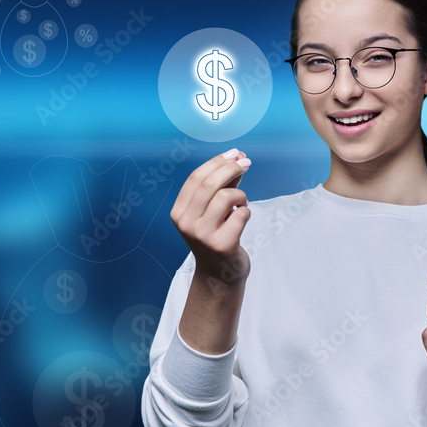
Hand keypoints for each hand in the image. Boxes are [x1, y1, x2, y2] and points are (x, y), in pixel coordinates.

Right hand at [170, 148, 251, 283]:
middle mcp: (187, 223)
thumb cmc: (217, 235)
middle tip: (247, 163)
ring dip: (240, 195)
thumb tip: (237, 158)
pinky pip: (241, 215)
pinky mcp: (222, 245)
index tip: (235, 154)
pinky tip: (242, 218)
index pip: (196, 178)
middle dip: (231, 168)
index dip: (217, 162)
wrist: (219, 273)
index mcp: (179, 212)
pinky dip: (246, 211)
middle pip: (210, 184)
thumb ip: (222, 185)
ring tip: (241, 203)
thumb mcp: (212, 210)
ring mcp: (203, 236)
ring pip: (226, 197)